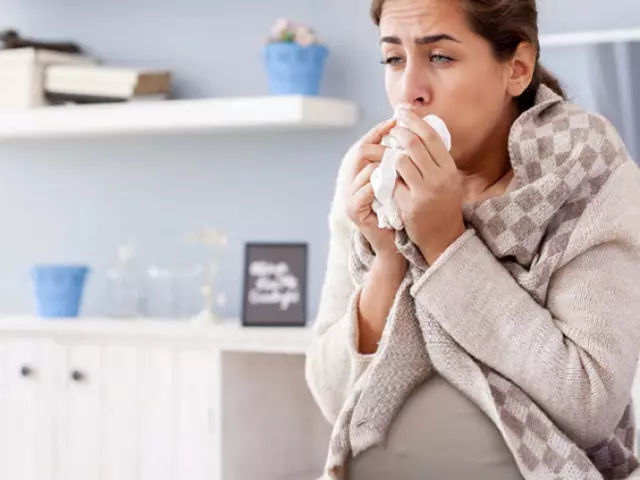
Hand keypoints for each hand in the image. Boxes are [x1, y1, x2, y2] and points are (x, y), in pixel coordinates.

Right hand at [344, 118, 404, 263]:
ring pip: (363, 170)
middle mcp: (352, 183)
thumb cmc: (403, 214)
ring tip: (399, 158)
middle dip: (380, 143)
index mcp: (363, 174)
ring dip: (383, 164)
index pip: (365, 145)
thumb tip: (413, 132)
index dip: (378, 131)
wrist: (395, 246)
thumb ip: (401, 162)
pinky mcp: (353, 210)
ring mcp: (350, 197)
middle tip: (397, 135)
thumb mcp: (403, 184)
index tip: (395, 120)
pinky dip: (378, 184)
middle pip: (360, 152)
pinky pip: (364, 191)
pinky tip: (394, 182)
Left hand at [391, 106, 465, 263]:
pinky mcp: (410, 206)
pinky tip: (383, 175)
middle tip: (390, 130)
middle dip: (398, 133)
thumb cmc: (443, 205)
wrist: (444, 238)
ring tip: (387, 153)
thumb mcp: (447, 179)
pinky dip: (386, 177)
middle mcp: (439, 179)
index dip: (415, 121)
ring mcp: (425, 193)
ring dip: (390, 155)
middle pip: (414, 145)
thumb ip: (435, 159)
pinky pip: (392, 183)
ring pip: (401, 162)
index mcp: (449, 169)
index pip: (431, 137)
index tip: (402, 112)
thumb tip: (419, 130)